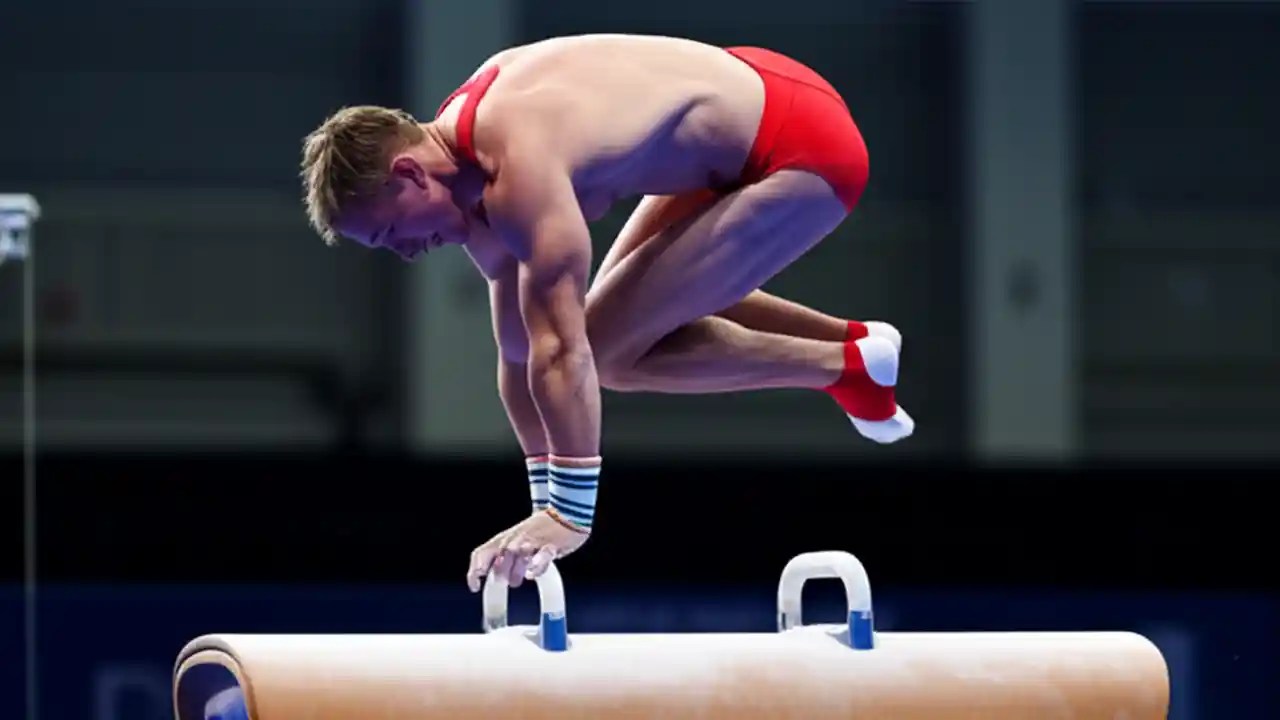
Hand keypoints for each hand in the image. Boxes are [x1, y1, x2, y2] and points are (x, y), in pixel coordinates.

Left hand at [466, 511, 589, 591]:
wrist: (568, 513)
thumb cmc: (543, 529)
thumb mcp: (518, 540)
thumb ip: (506, 557)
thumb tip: (496, 574)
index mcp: (505, 539)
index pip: (482, 553)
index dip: (475, 570)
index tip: (474, 586)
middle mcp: (516, 539)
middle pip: (498, 555)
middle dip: (498, 571)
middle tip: (505, 582)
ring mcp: (533, 541)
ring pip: (517, 554)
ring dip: (514, 570)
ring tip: (519, 579)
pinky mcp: (552, 544)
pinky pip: (542, 555)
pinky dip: (536, 565)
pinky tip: (531, 574)